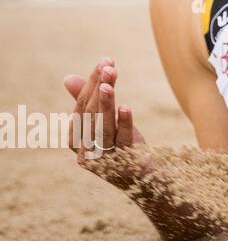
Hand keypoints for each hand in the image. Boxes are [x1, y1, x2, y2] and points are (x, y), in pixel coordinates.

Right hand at [63, 57, 152, 189]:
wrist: (145, 179)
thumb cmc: (122, 147)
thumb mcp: (106, 123)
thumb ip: (89, 102)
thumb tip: (67, 78)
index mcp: (76, 141)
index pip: (81, 106)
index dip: (91, 83)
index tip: (105, 61)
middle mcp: (85, 152)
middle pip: (91, 115)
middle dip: (100, 88)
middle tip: (109, 66)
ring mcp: (104, 159)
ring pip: (103, 127)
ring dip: (106, 103)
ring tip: (109, 83)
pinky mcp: (125, 163)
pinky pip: (123, 141)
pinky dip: (124, 123)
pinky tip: (126, 107)